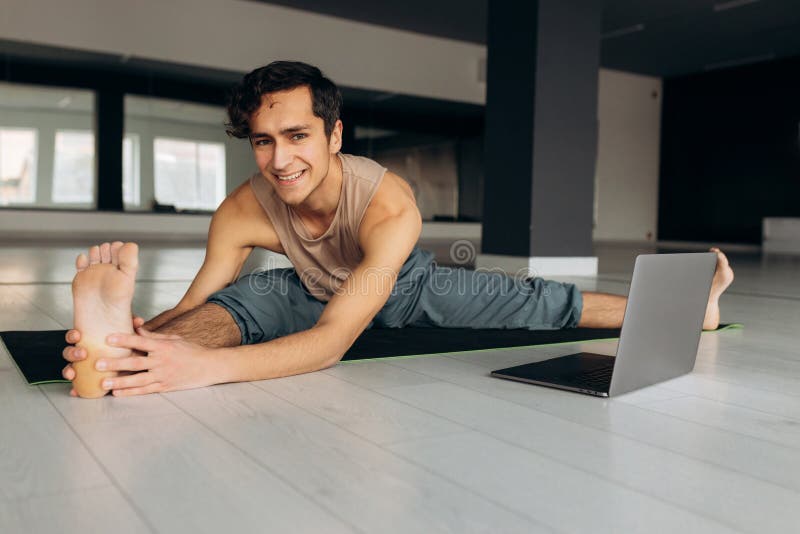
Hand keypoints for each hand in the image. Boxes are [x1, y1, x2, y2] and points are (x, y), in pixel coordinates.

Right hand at [62, 316, 144, 395]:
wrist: (134, 362)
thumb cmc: (127, 345)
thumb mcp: (129, 335)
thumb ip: (131, 326)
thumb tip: (138, 321)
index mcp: (89, 340)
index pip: (75, 336)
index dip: (72, 335)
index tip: (78, 335)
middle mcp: (83, 353)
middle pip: (69, 352)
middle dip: (72, 353)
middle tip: (82, 354)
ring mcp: (84, 367)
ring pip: (70, 368)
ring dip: (68, 370)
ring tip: (73, 373)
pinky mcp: (88, 380)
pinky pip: (78, 385)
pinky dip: (75, 388)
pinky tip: (75, 391)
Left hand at [93, 328, 222, 396]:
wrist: (209, 367)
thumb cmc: (191, 350)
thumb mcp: (173, 339)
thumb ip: (153, 336)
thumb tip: (136, 329)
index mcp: (163, 347)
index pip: (141, 342)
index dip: (124, 340)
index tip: (108, 338)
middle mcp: (162, 362)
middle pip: (136, 363)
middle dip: (116, 364)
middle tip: (98, 364)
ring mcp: (163, 376)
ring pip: (138, 380)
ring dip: (120, 382)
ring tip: (103, 383)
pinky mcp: (165, 386)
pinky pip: (145, 390)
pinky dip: (131, 393)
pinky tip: (118, 393)